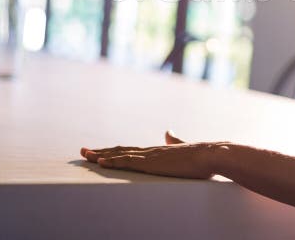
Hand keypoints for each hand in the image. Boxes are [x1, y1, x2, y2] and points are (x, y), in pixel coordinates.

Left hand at [80, 130, 225, 179]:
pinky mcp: (153, 163)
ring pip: (120, 155)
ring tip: (85, 156)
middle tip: (82, 151)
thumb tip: (168, 132)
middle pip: (119, 150)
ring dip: (101, 156)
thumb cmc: (203, 156)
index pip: (129, 150)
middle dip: (100, 151)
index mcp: (157, 151)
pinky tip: (101, 162)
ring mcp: (150, 157)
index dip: (113, 150)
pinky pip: (128, 163)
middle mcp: (150, 151)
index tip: (99, 151)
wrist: (212, 154)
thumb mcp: (185, 148)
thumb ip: (175, 141)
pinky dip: (113, 162)